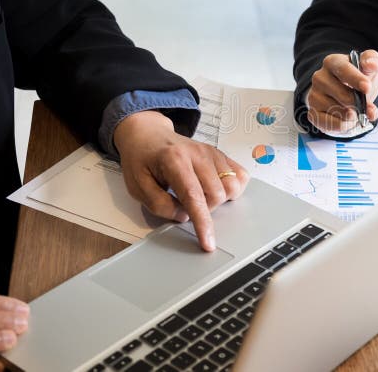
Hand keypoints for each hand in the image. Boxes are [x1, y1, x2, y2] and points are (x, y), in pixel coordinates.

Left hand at [114, 110, 249, 251]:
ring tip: (201, 196)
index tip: (208, 243)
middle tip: (187, 204)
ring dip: (220, 199)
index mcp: (174, 160)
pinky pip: (240, 175)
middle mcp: (198, 154)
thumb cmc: (142, 158)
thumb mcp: (137, 186)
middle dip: (206, 209)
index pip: (194, 197)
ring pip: (233, 185)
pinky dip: (232, 187)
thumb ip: (159, 204)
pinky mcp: (220, 154)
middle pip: (218, 193)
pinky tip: (216, 188)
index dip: (202, 223)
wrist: (147, 135)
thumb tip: (184, 216)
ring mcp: (212, 152)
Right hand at [306, 50, 377, 132]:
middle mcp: (319, 77)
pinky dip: (344, 125)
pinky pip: (331, 124)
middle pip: (342, 94)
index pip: (343, 69)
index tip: (367, 88)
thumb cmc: (359, 80)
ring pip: (337, 110)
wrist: (350, 97)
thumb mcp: (369, 68)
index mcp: (332, 62)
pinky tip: (348, 120)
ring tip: (356, 112)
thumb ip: (372, 61)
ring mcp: (314, 96)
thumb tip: (372, 64)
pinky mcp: (312, 113)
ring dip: (353, 115)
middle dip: (359, 103)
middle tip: (369, 108)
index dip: (356, 79)